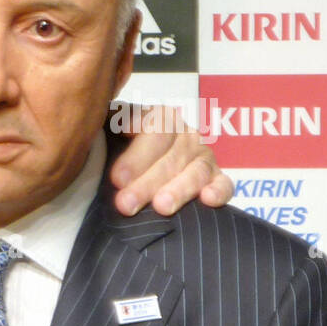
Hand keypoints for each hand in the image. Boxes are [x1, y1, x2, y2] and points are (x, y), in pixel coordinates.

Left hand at [108, 103, 232, 215]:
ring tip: (161, 207)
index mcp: (158, 118)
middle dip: (147, 183)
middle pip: (170, 157)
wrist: (134, 171)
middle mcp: (184, 135)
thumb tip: (102, 131)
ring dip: (178, 190)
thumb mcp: (106, 134)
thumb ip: (108, 128)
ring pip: (195, 171)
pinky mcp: (215, 178)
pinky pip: (224, 184)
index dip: (137, 155)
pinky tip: (208, 199)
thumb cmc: (115, 151)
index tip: (117, 179)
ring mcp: (202, 156)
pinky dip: (218, 190)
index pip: (154, 130)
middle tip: (125, 204)